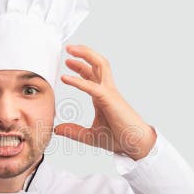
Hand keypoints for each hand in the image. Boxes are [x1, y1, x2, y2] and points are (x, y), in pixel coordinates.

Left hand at [54, 44, 156, 159]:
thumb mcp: (90, 135)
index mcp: (103, 96)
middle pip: (97, 64)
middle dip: (83, 53)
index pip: (92, 75)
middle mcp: (107, 90)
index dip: (80, 66)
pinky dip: (78, 81)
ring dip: (86, 55)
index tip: (68, 62)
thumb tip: (58, 129)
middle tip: (68, 49)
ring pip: (100, 65)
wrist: (135, 145)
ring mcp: (109, 93)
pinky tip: (65, 78)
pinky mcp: (109, 99)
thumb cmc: (119, 138)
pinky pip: (92, 86)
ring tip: (71, 50)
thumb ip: (74, 131)